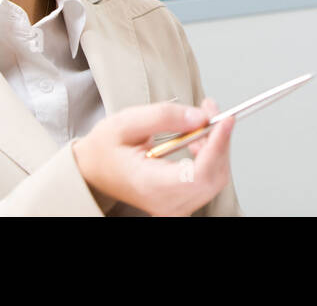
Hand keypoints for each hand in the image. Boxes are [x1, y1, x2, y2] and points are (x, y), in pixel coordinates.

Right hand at [72, 98, 234, 216]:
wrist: (91, 170)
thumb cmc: (105, 148)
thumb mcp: (127, 122)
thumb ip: (165, 117)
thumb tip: (200, 117)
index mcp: (150, 185)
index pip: (198, 173)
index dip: (217, 145)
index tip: (224, 120)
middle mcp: (165, 203)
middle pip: (213, 176)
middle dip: (219, 140)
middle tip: (211, 110)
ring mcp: (174, 207)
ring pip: (215, 179)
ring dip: (216, 146)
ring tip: (201, 120)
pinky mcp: (179, 202)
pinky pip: (207, 182)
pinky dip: (210, 157)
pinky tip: (196, 139)